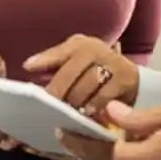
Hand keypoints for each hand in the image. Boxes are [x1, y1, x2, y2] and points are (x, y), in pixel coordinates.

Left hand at [24, 35, 139, 118]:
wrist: (131, 77)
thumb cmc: (95, 70)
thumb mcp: (75, 61)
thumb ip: (53, 63)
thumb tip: (29, 66)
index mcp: (81, 45)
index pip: (60, 52)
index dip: (44, 60)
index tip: (28, 69)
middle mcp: (97, 49)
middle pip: (71, 72)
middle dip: (58, 91)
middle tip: (48, 107)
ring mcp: (113, 63)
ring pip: (87, 84)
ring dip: (74, 101)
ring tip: (64, 114)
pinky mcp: (126, 79)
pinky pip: (105, 96)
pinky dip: (93, 106)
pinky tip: (85, 115)